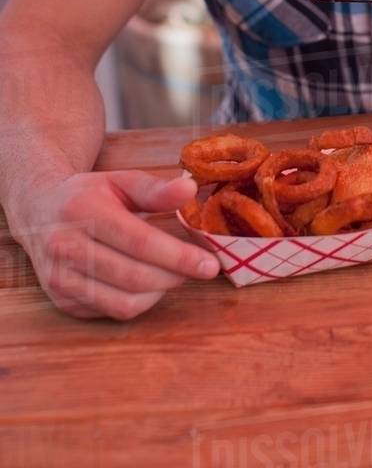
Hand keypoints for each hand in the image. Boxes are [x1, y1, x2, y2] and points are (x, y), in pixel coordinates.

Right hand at [11, 171, 219, 320]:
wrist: (38, 210)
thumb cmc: (88, 194)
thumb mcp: (120, 181)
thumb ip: (155, 189)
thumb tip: (190, 189)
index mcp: (83, 212)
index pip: (140, 242)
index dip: (179, 256)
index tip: (211, 263)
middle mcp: (66, 248)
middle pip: (134, 276)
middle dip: (175, 276)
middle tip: (201, 268)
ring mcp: (60, 279)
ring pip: (124, 302)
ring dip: (160, 292)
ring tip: (175, 274)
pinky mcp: (61, 301)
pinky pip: (111, 311)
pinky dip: (139, 302)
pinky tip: (150, 283)